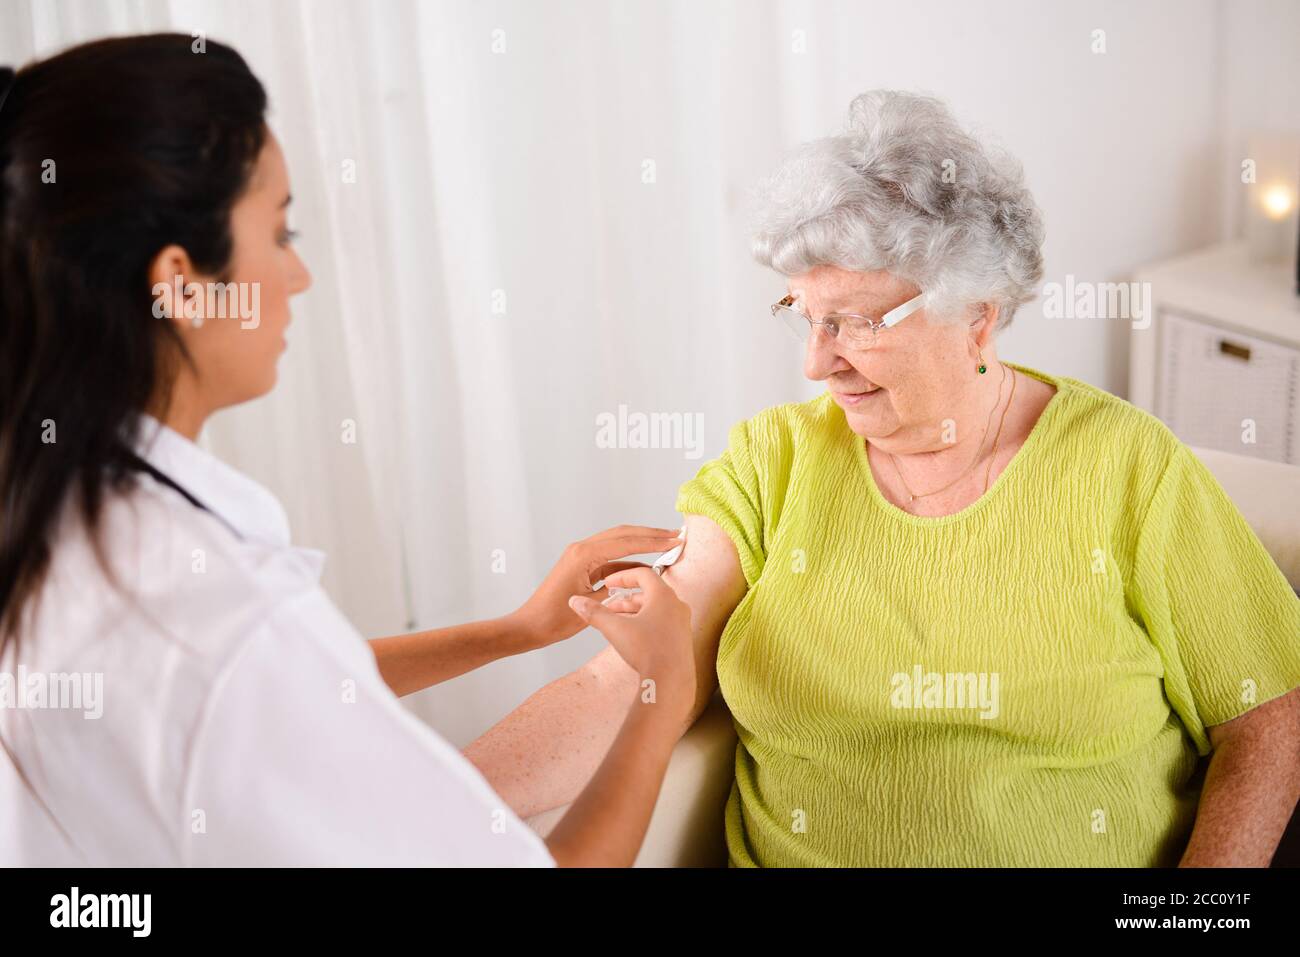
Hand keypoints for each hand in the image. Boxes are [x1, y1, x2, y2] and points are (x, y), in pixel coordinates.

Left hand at [508, 525, 682, 649]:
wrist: (530, 626)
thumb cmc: (554, 619)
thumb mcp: (591, 605)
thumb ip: (616, 588)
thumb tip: (639, 579)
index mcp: (583, 555)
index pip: (625, 542)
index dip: (652, 541)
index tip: (673, 540)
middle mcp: (581, 548)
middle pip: (623, 534)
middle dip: (650, 534)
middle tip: (675, 535)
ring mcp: (581, 555)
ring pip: (617, 542)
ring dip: (641, 542)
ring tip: (665, 543)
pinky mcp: (582, 564)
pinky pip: (610, 556)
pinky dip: (629, 556)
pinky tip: (646, 562)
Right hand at [567, 568, 695, 722]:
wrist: (671, 681)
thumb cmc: (648, 652)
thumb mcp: (615, 629)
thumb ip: (594, 613)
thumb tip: (575, 602)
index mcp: (663, 596)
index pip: (643, 574)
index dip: (623, 576)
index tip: (609, 582)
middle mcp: (676, 605)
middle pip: (649, 592)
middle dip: (625, 598)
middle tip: (608, 606)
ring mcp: (681, 622)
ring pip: (655, 608)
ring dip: (634, 611)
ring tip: (615, 620)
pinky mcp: (681, 637)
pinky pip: (661, 621)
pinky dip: (644, 621)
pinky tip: (630, 634)